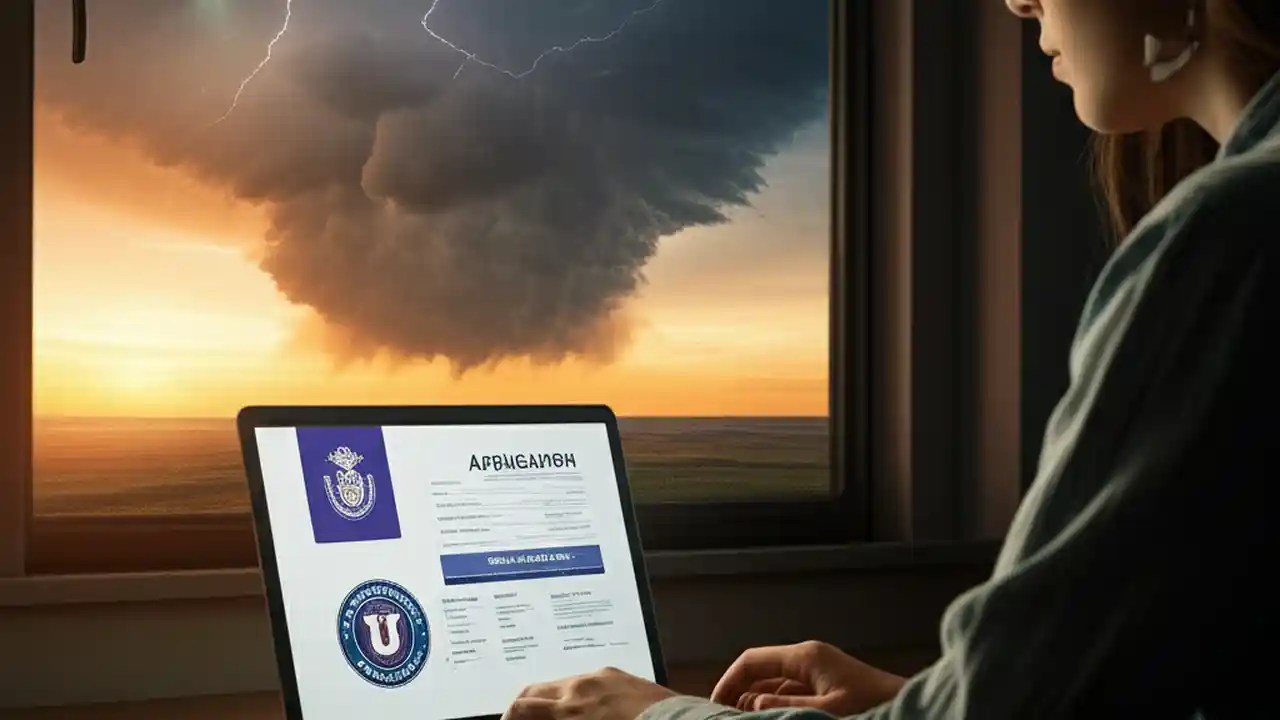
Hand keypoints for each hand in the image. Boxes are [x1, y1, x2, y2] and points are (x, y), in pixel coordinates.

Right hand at [503, 667, 677, 719]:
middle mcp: (580, 687)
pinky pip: (588, 680)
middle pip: (534, 691)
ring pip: (561, 684)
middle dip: (521, 708)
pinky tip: (588, 709)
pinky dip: (577, 694)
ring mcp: (601, 677)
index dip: (508, 719)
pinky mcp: (620, 675)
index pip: (520, 709)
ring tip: (558, 718)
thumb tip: (544, 719)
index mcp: (569, 710)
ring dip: (551, 700)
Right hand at [711, 641, 905, 714]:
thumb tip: (753, 702)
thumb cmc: (872, 706)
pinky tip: (768, 719)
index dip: (729, 681)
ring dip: (756, 701)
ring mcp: (817, 671)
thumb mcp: (827, 710)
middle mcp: (808, 658)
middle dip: (739, 693)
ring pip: (773, 683)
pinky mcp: (826, 685)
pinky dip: (774, 705)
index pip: (752, 661)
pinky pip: (789, 692)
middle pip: (760, 671)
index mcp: (805, 656)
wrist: (909, 708)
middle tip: (724, 717)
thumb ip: (787, 705)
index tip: (713, 704)